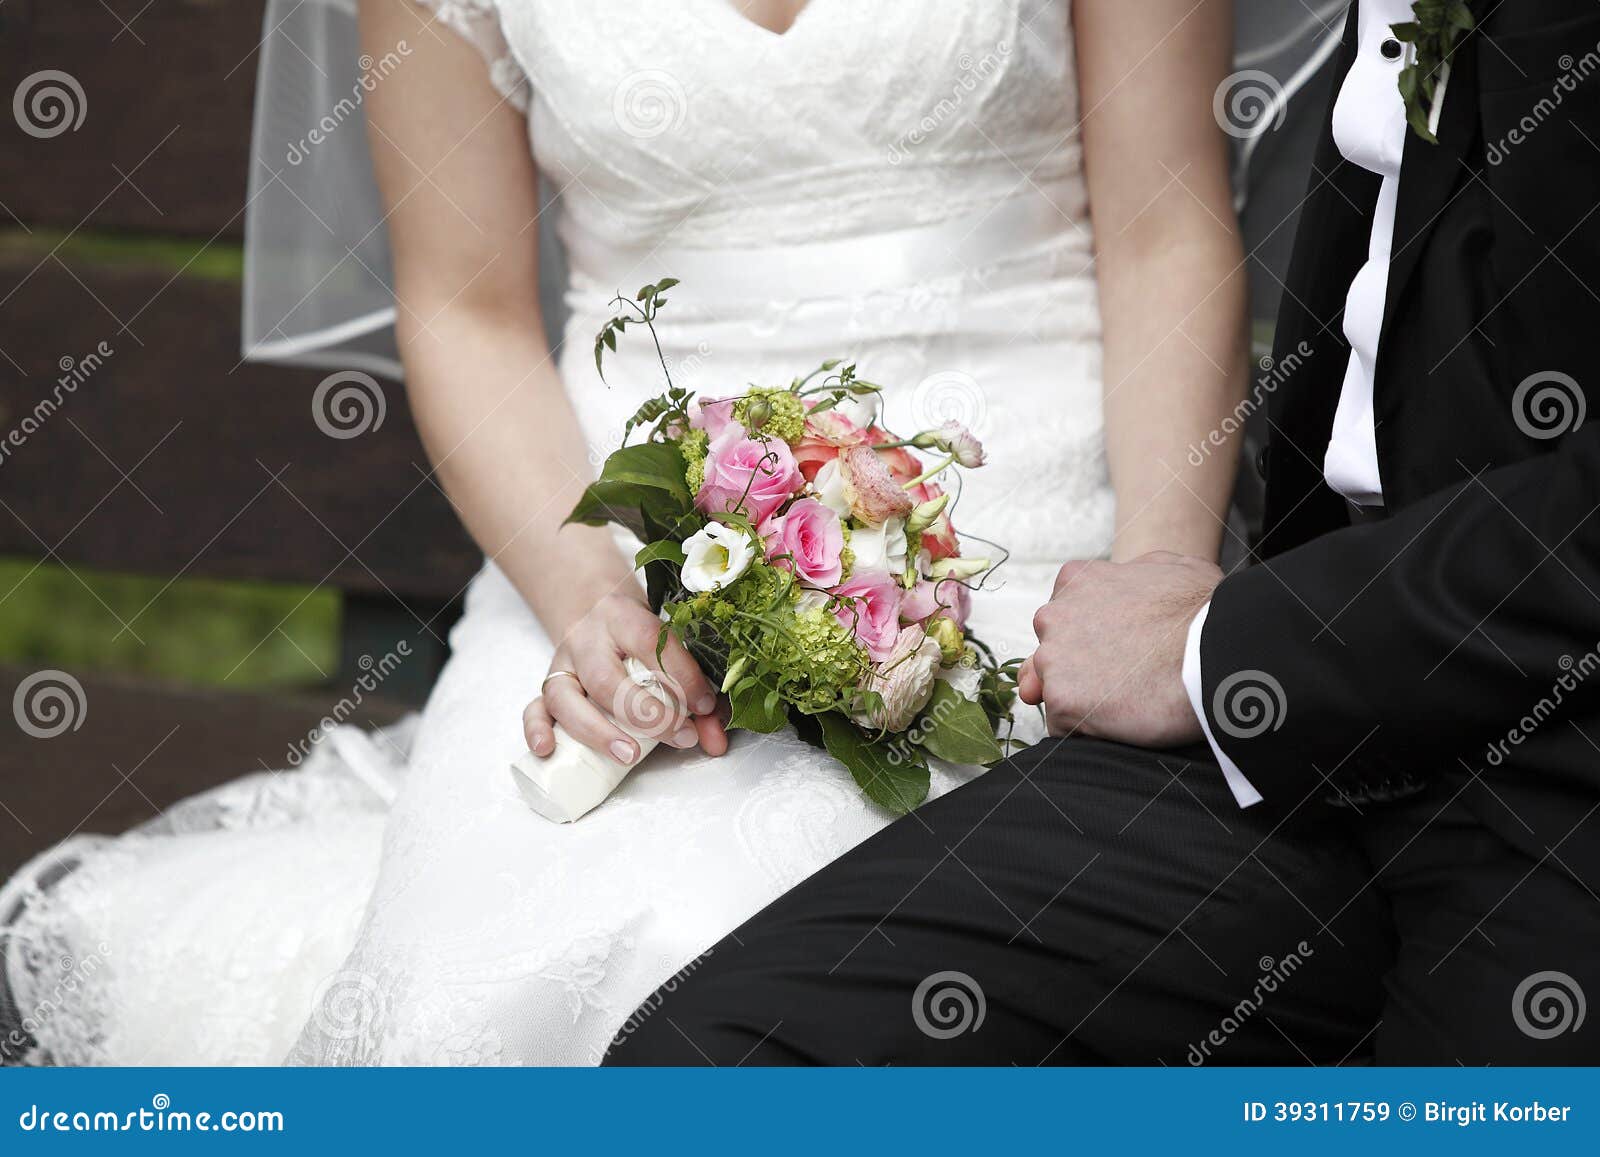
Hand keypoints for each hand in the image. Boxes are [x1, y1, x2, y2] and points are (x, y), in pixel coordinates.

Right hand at [522, 592, 728, 763]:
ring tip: (630, 754)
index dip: (682, 676)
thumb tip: (716, 741)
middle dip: (646, 713)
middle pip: (606, 678)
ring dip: (597, 731)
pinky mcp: (547, 686)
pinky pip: (533, 709)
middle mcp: (587, 640)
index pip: (651, 641)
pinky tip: (548, 749)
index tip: (705, 705)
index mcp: (624, 618)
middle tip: (681, 735)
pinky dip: (536, 730)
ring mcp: (562, 664)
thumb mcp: (669, 645)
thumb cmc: (639, 636)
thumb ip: (698, 692)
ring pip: (565, 697)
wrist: (594, 608)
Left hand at [1018, 551, 1220, 745]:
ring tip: (1130, 700)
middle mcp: (1053, 617)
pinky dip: (1090, 731)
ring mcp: (1053, 661)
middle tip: (1127, 678)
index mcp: (1077, 581)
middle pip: (1053, 655)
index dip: (1093, 640)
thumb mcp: (1175, 568)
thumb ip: (1138, 571)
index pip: (1065, 618)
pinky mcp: (1062, 702)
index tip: (1121, 650)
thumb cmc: (1204, 613)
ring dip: (1086, 701)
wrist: (1218, 652)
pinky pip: (1065, 726)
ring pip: (1056, 691)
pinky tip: (1124, 722)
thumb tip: (1131, 578)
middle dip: (1081, 671)